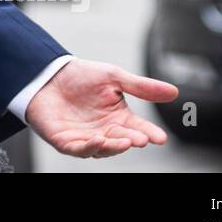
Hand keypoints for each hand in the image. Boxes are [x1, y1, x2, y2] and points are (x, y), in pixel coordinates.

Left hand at [25, 58, 177, 157]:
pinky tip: (97, 140)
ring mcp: (85, 138)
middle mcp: (104, 131)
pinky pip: (79, 149)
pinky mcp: (65, 141)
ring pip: (102, 148)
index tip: (160, 137)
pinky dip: (88, 147)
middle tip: (141, 139)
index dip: (149, 133)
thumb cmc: (81, 76)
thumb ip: (141, 87)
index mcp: (118, 118)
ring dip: (113, 146)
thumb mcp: (114, 77)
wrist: (47, 73)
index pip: (138, 129)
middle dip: (131, 140)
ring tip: (124, 141)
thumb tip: (174, 92)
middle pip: (121, 140)